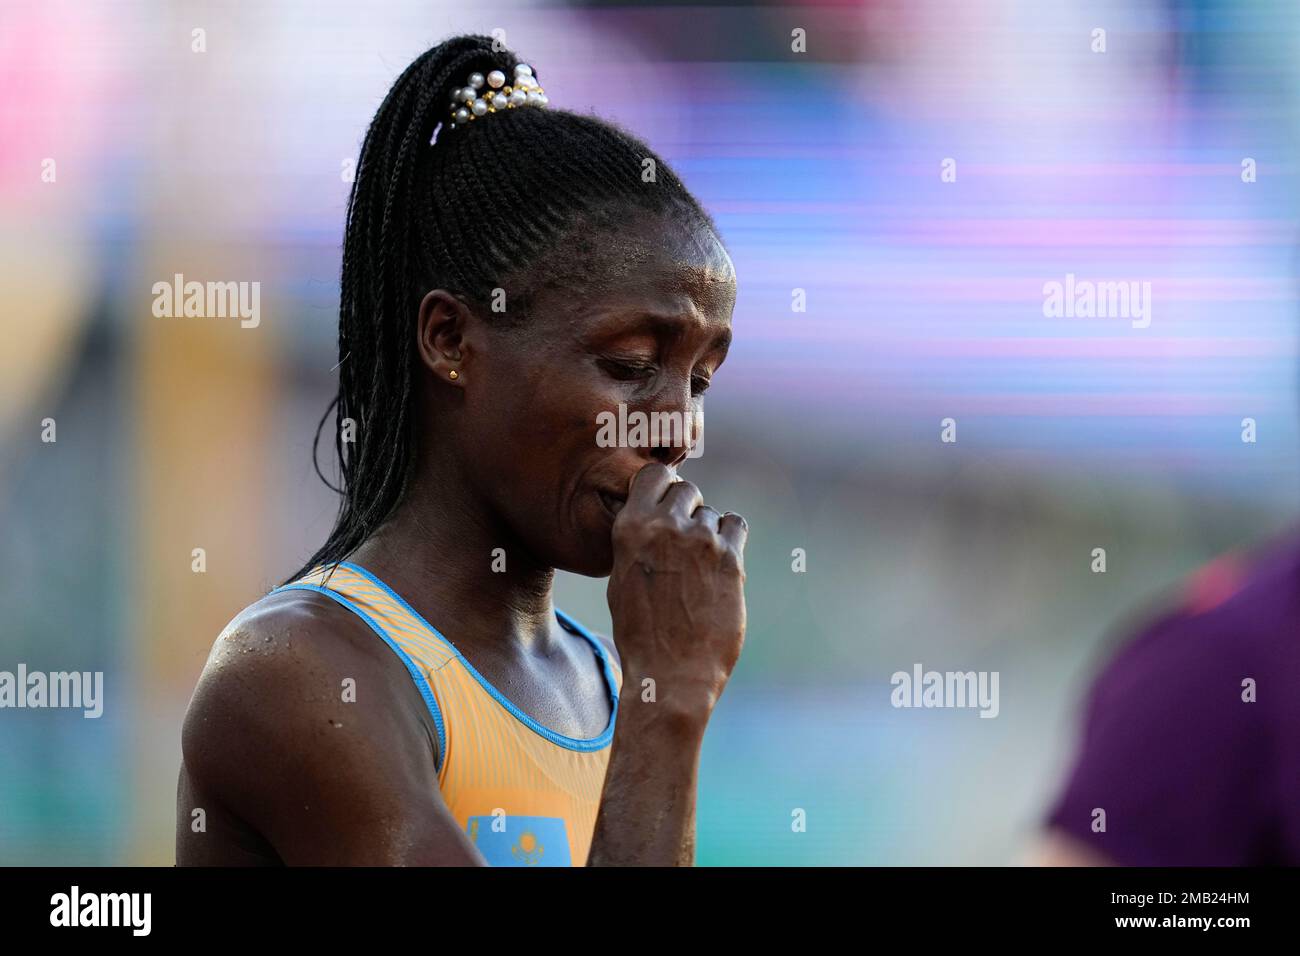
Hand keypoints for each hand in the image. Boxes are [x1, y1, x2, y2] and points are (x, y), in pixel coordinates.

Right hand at [605, 462, 747, 719]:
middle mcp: (666, 526)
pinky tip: (721, 563)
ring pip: (711, 513)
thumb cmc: (640, 632)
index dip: (662, 487)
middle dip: (686, 509)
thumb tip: (654, 513)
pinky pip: (735, 525)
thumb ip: (638, 539)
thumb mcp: (622, 578)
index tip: (665, 506)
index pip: (653, 474)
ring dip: (707, 532)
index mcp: (631, 527)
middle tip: (684, 542)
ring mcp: (701, 541)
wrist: (671, 675)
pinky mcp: (730, 559)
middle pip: (687, 489)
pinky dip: (730, 538)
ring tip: (699, 568)